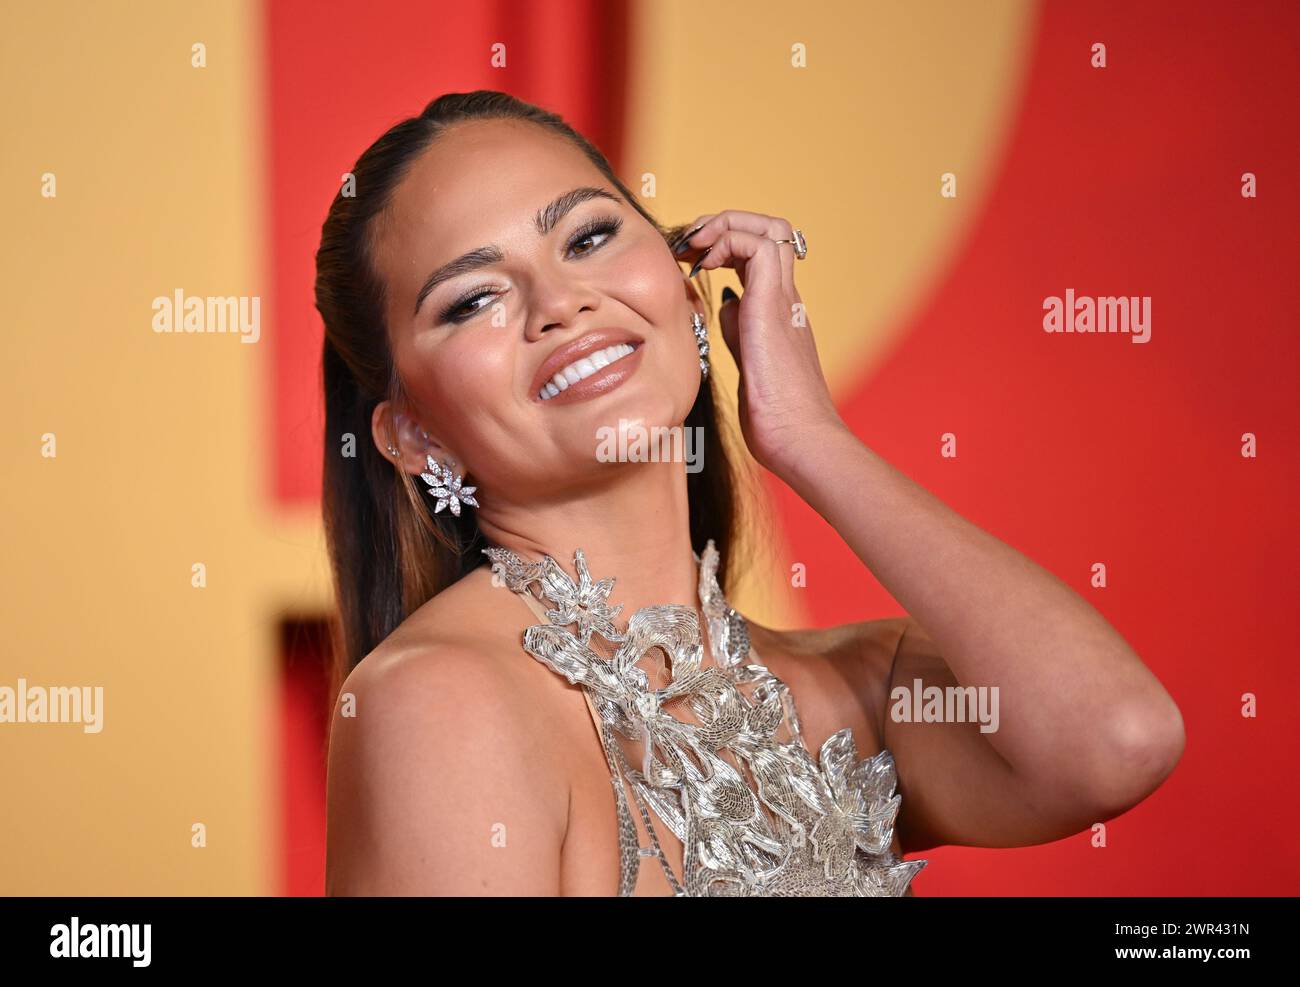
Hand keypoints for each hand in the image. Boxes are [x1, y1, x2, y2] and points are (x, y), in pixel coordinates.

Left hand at [675, 210, 845, 475]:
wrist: (800, 438)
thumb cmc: (776, 417)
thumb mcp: (747, 362)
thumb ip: (738, 332)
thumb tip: (725, 306)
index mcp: (779, 312)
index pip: (757, 256)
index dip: (723, 245)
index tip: (689, 259)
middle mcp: (786, 298)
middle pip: (768, 231)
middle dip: (722, 225)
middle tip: (687, 243)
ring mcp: (784, 298)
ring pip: (770, 227)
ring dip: (725, 224)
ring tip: (694, 246)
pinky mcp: (773, 303)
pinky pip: (759, 244)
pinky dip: (728, 240)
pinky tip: (705, 266)